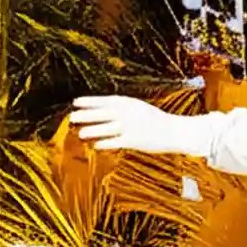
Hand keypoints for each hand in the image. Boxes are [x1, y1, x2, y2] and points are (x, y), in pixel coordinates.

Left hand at [70, 95, 213, 155]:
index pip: (105, 100)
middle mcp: (129, 113)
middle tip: (72, 117)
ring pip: (107, 128)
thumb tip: (101, 110)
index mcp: (130, 103)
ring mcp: (131, 127)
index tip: (75, 102)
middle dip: (87, 115)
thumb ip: (122, 109)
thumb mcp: (138, 108)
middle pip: (103, 113)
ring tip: (80, 133)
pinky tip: (96, 145)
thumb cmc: (154, 120)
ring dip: (92, 131)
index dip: (89, 101)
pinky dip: (105, 143)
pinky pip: (116, 142)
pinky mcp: (135, 141)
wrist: (174, 131)